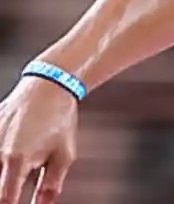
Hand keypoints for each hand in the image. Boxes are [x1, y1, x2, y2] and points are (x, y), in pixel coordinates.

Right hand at [0, 78, 77, 203]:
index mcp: (18, 159)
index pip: (5, 198)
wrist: (47, 86)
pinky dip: (1, 154)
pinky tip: (13, 147)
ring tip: (23, 153)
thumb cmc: (59, 120)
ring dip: (3, 168)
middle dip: (6, 187)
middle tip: (20, 177)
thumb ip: (50, 185)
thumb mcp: (63, 154)